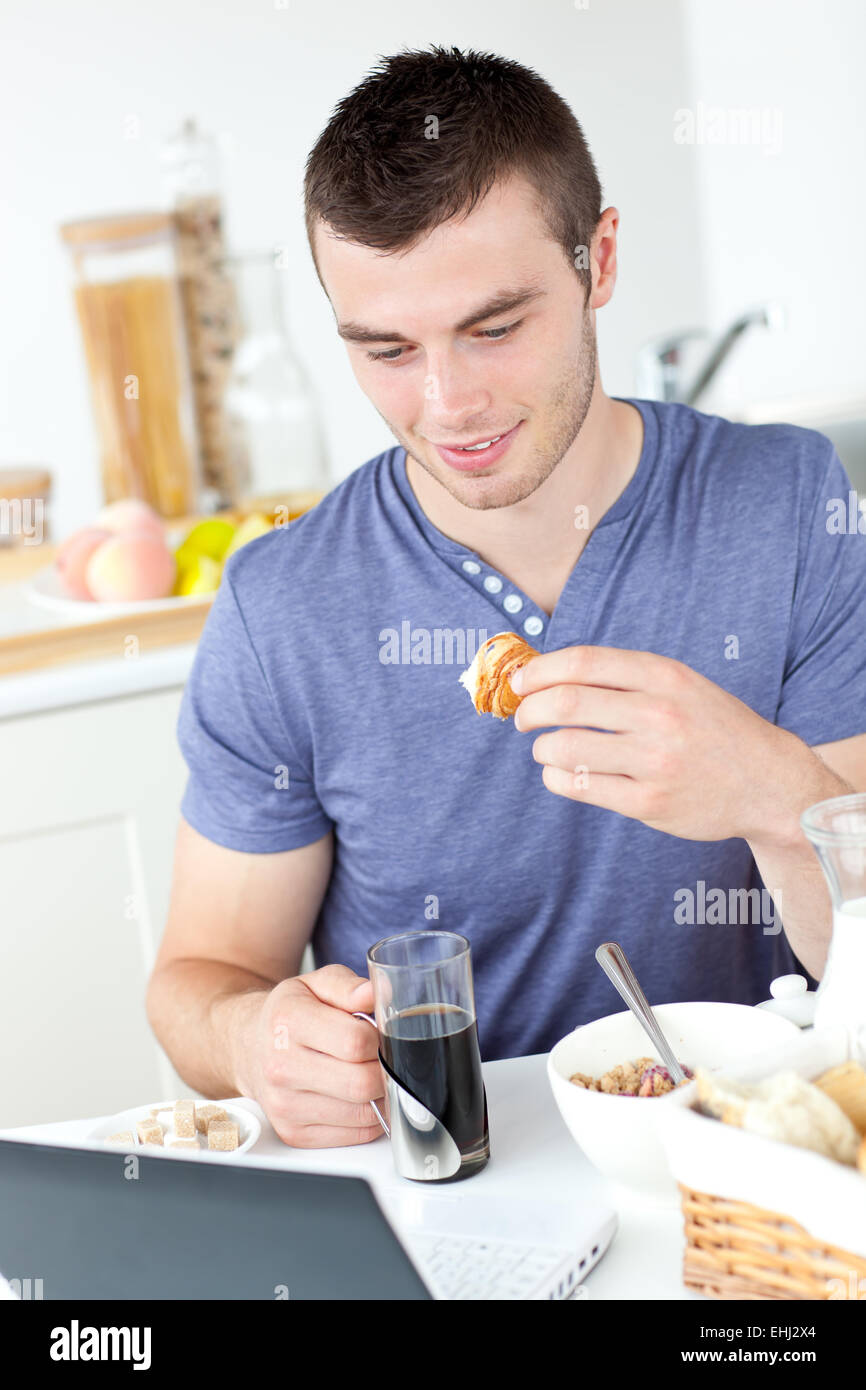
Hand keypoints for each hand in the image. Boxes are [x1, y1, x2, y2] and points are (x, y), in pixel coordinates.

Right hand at [234, 964, 385, 1147]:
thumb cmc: (289, 1015)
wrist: (250, 1047)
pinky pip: (354, 1134)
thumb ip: (348, 986)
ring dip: (379, 1095)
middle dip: (383, 1069)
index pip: (356, 1041)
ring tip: (366, 1073)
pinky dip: (368, 1118)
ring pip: (363, 1113)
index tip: (375, 1034)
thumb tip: (374, 993)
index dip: (379, 1038)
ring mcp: (284, 1106)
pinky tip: (355, 1097)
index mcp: (288, 1022)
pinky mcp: (294, 1133)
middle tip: (378, 1057)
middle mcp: (281, 1067)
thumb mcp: (315, 984)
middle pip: (361, 1083)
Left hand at [510, 645, 806, 844]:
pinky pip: (580, 786)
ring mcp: (655, 760)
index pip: (582, 663)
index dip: (539, 671)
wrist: (768, 781)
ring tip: (546, 749)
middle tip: (522, 719)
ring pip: (565, 748)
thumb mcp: (681, 684)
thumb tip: (548, 673)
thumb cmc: (713, 728)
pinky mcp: (650, 801)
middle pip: (565, 703)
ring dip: (541, 748)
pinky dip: (557, 778)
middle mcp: (659, 714)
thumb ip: (625, 677)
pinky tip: (561, 773)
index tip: (520, 682)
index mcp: (664, 676)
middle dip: (529, 710)